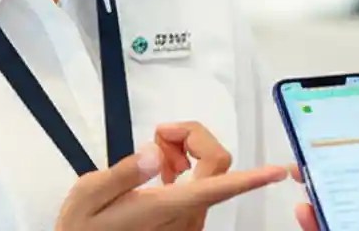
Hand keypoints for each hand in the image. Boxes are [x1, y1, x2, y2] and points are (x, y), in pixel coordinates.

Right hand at [56, 125, 284, 230]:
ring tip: (151, 161)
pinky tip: (158, 176)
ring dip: (186, 154)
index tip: (276, 171)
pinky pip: (202, 188)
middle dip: (193, 138)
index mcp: (165, 208)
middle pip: (217, 165)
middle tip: (157, 137)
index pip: (217, 186)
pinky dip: (185, 171)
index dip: (250, 178)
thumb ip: (123, 173)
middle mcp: (186, 217)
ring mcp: (189, 222)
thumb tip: (154, 152)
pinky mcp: (187, 223)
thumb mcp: (88, 196)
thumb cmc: (83, 230)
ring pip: (210, 175)